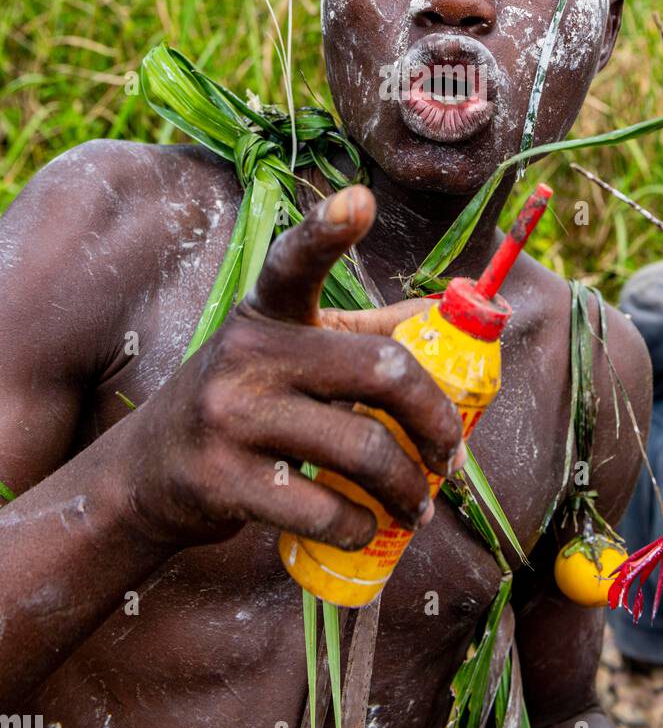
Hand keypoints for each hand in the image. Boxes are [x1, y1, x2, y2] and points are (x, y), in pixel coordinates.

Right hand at [121, 186, 463, 550]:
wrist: (147, 472)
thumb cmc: (245, 404)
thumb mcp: (286, 355)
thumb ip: (360, 336)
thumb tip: (447, 321)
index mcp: (268, 312)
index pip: (297, 260)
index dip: (329, 229)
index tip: (360, 199)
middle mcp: (247, 353)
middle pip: (379, 371)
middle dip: (435, 422)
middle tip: (450, 458)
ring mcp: (230, 416)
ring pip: (362, 449)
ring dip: (407, 489)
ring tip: (417, 506)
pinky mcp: (222, 480)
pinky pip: (324, 507)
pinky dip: (361, 525)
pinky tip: (366, 528)